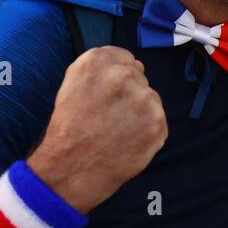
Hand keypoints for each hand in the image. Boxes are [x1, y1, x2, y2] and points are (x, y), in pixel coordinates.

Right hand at [26, 47, 166, 212]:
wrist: (70, 169)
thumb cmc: (68, 130)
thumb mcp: (72, 86)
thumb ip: (104, 70)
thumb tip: (138, 66)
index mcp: (97, 62)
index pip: (124, 58)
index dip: (118, 79)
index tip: (109, 95)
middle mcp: (122, 74)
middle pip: (139, 78)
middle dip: (129, 96)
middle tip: (109, 118)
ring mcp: (142, 98)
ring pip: (150, 100)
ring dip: (140, 114)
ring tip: (117, 132)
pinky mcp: (157, 122)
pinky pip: (159, 122)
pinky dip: (148, 133)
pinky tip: (128, 142)